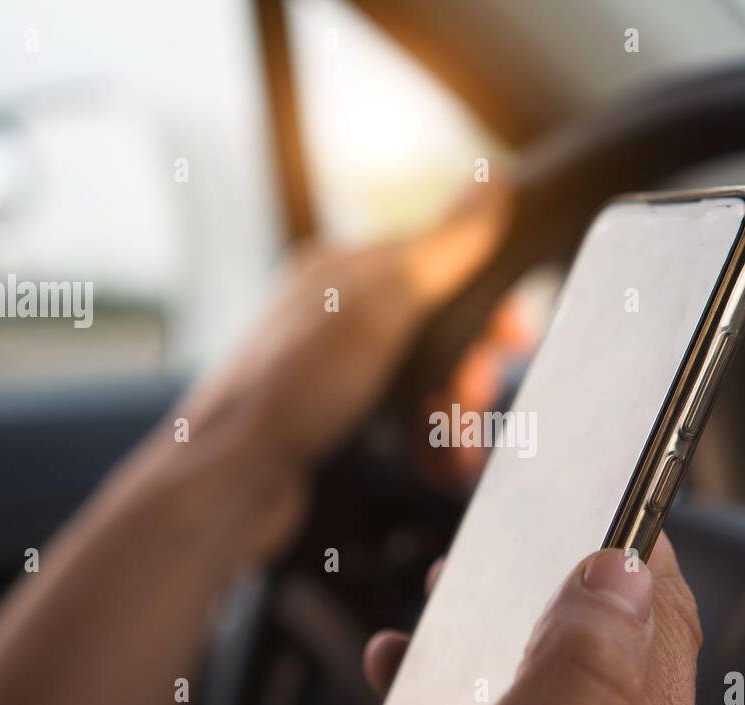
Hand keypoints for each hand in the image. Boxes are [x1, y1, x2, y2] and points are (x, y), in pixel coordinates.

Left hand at [177, 181, 511, 475]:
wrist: (230, 482)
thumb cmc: (294, 387)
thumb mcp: (380, 305)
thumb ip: (443, 248)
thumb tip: (493, 182)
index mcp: (345, 271)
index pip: (442, 264)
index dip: (485, 303)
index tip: (514, 338)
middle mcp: (340, 315)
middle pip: (441, 331)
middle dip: (466, 375)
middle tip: (467, 405)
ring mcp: (338, 372)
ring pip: (427, 385)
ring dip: (454, 422)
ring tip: (455, 456)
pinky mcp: (340, 424)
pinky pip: (405, 426)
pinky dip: (428, 446)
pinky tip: (435, 467)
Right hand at [343, 533, 708, 704]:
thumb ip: (573, 684)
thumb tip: (623, 574)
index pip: (663, 624)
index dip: (630, 544)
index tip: (586, 486)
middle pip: (613, 654)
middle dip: (552, 587)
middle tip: (498, 544)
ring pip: (559, 691)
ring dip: (502, 636)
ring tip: (450, 601)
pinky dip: (470, 698)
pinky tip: (413, 686)